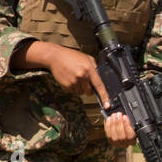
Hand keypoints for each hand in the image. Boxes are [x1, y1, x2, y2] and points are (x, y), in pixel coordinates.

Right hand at [11, 42, 136, 145]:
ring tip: (74, 75)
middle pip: (91, 91)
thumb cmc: (71, 57)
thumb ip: (94, 71)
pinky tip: (68, 78)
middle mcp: (83, 76)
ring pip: (83, 92)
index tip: (110, 106)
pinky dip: (73, 87)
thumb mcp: (86, 60)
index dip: (106, 96)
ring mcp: (74, 82)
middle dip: (89, 87)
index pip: (100, 85)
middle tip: (81, 77)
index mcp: (90, 68)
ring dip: (81, 87)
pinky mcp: (66, 86)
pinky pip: (75, 92)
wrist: (52, 55)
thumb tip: (102, 86)